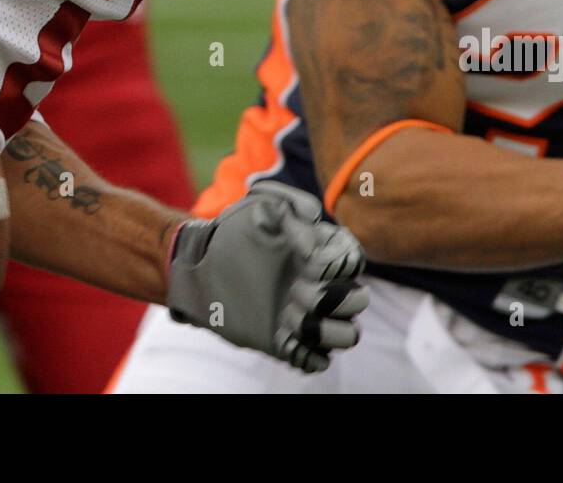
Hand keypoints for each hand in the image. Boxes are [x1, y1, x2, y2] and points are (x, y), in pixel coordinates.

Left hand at [166, 180, 367, 372]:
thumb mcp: (260, 204)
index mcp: (323, 253)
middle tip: (294, 288)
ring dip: (323, 328)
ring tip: (288, 313)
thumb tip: (317, 219)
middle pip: (359, 301)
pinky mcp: (291, 344)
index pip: (354, 261)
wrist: (203, 267)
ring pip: (347, 335)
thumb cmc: (235, 232)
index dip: (337, 263)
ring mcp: (309, 317)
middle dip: (331, 297)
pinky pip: (319, 361)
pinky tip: (281, 335)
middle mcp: (323, 286)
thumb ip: (293, 202)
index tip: (304, 257)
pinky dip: (306, 352)